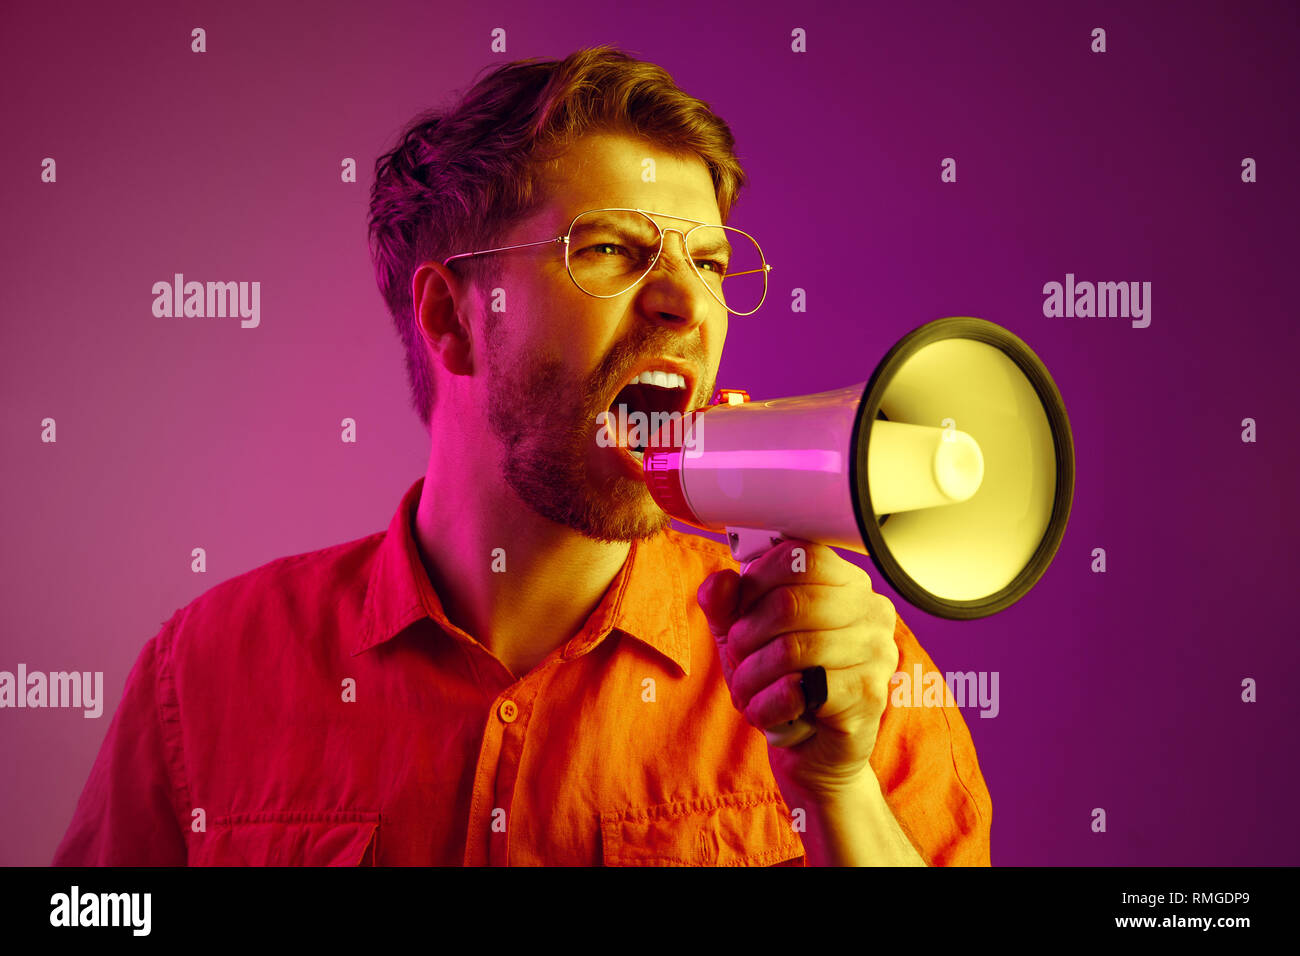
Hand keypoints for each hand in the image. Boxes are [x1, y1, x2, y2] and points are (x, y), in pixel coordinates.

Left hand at [698, 539, 899, 796]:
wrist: (811, 749)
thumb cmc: (783, 682)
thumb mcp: (744, 635)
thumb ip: (726, 604)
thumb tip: (721, 583)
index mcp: (846, 583)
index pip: (799, 557)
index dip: (757, 583)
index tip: (742, 612)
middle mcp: (871, 610)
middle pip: (790, 602)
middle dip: (746, 637)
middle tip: (738, 660)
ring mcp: (877, 651)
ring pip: (790, 648)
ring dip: (751, 677)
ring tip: (748, 691)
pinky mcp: (868, 693)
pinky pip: (800, 689)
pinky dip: (767, 706)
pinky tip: (768, 713)